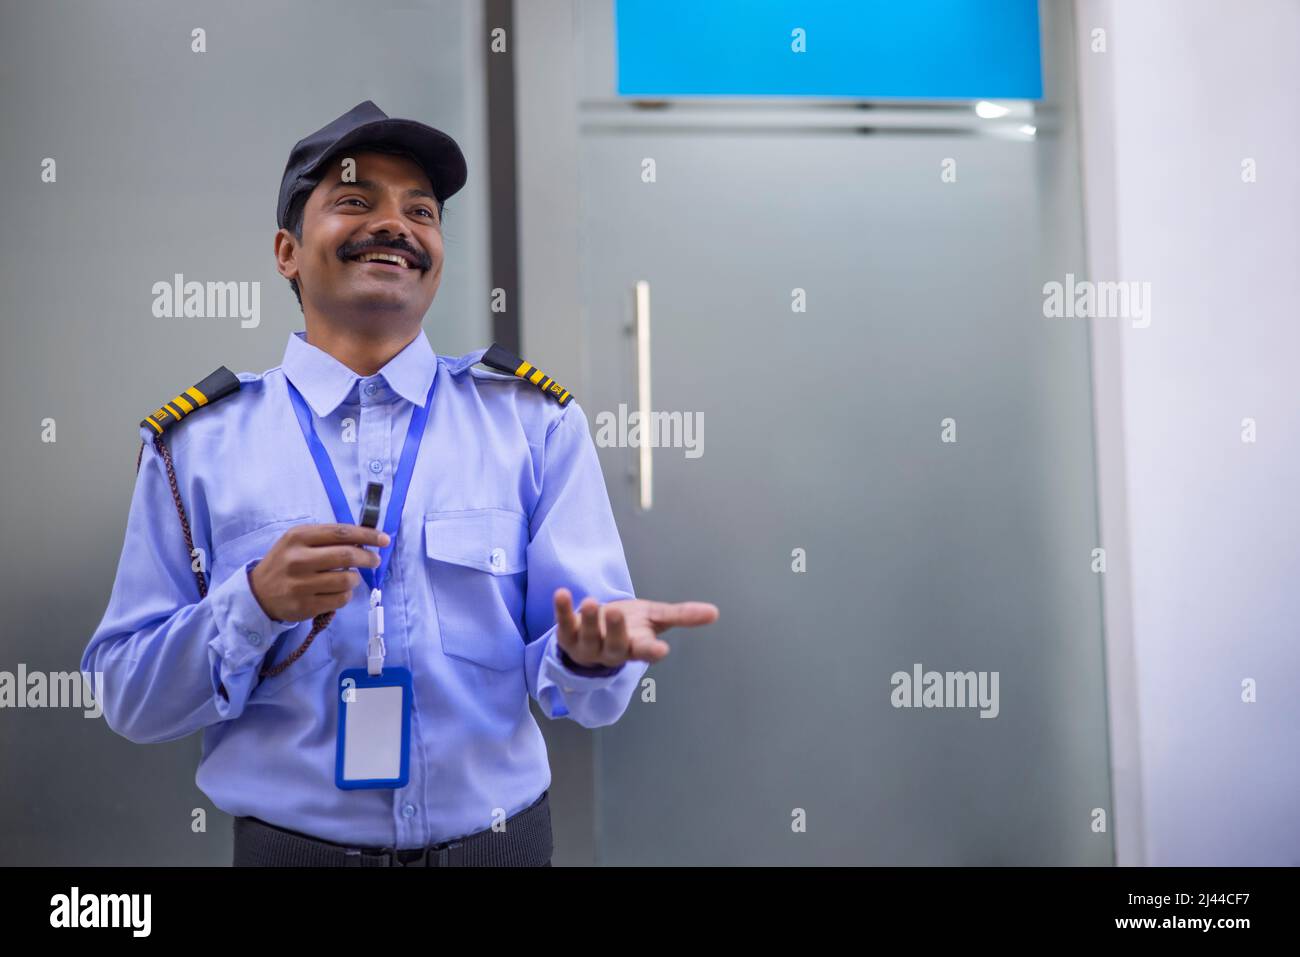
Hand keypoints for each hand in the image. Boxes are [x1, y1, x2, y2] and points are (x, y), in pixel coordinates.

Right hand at [247, 523, 388, 621]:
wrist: (258, 594)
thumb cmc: (285, 563)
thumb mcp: (298, 542)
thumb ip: (327, 539)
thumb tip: (364, 541)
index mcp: (298, 537)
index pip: (341, 533)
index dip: (367, 536)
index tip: (384, 539)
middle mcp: (297, 559)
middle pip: (346, 556)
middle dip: (368, 558)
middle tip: (374, 561)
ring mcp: (300, 584)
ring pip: (346, 581)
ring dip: (355, 579)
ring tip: (350, 578)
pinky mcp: (304, 606)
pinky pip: (340, 600)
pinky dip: (346, 596)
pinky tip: (339, 592)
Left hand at [553, 587, 718, 667]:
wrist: (595, 632)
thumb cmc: (630, 625)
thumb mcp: (655, 618)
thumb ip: (682, 615)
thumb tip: (715, 612)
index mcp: (637, 647)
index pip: (646, 652)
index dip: (652, 651)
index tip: (661, 650)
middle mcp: (612, 650)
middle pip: (615, 645)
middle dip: (616, 630)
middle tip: (616, 612)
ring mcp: (588, 646)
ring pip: (588, 637)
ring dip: (589, 620)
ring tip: (592, 602)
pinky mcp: (568, 635)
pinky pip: (564, 624)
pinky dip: (562, 610)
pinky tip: (562, 594)